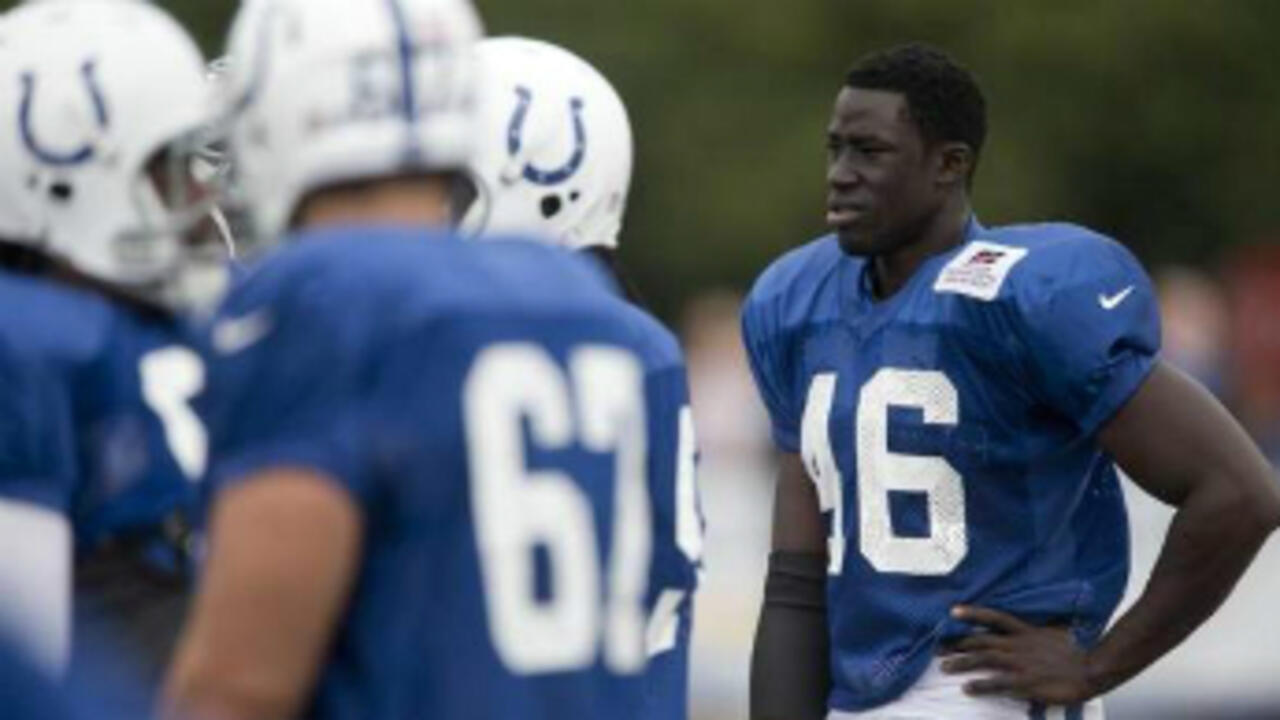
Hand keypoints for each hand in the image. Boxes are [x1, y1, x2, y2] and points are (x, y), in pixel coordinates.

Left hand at [940, 605, 1097, 704]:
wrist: (1092, 668)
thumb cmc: (1076, 651)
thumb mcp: (1055, 632)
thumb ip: (1038, 629)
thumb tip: (1032, 626)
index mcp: (1026, 631)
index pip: (994, 617)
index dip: (973, 614)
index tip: (953, 611)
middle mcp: (1019, 645)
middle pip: (981, 641)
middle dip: (958, 644)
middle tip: (938, 648)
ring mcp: (1021, 664)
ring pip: (984, 660)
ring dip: (962, 663)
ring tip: (944, 667)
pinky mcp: (1026, 682)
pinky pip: (998, 683)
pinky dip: (980, 686)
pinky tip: (967, 688)